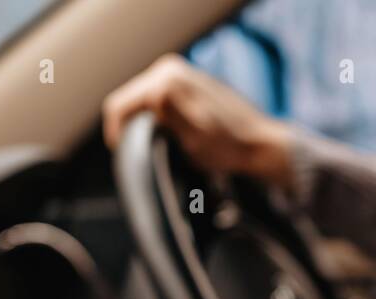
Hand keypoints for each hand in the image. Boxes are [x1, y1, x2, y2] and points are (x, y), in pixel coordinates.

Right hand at [102, 55, 292, 183]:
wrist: (260, 142)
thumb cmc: (230, 147)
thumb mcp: (193, 140)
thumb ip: (166, 118)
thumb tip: (147, 102)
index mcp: (167, 81)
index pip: (121, 104)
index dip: (115, 130)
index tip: (120, 151)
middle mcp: (170, 69)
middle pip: (130, 98)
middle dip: (129, 125)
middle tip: (135, 151)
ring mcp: (178, 72)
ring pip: (142, 98)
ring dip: (142, 120)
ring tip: (152, 144)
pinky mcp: (186, 80)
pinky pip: (157, 96)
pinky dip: (155, 115)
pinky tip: (165, 133)